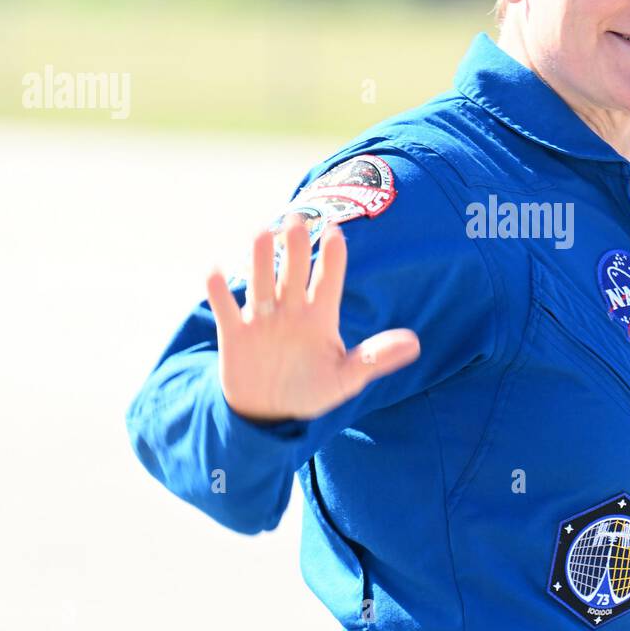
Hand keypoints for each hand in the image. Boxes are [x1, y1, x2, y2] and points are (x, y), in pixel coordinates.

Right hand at [205, 214, 420, 422]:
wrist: (270, 412)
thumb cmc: (311, 390)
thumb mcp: (347, 379)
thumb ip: (376, 358)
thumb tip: (415, 343)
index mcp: (320, 316)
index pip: (328, 280)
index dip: (332, 257)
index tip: (336, 232)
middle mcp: (291, 311)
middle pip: (293, 272)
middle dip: (295, 247)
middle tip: (297, 219)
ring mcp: (262, 320)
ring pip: (262, 282)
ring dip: (261, 260)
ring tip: (262, 232)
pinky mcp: (235, 335)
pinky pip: (225, 309)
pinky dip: (218, 292)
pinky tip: (214, 270)